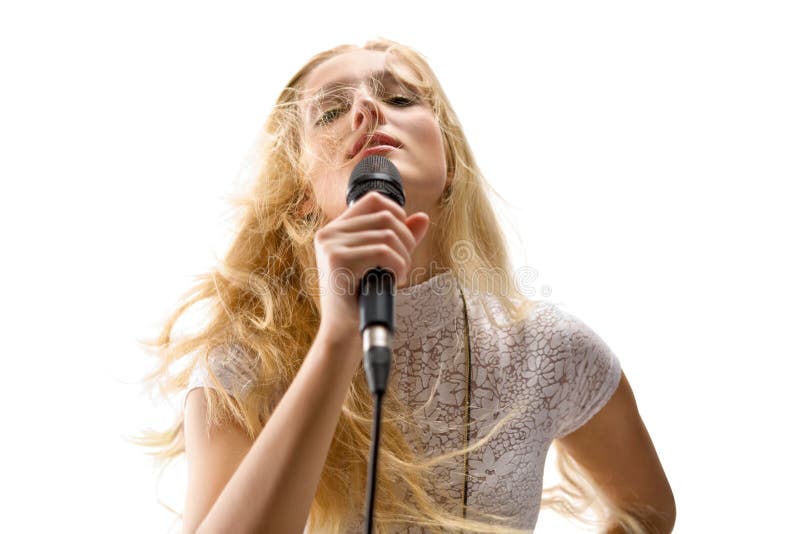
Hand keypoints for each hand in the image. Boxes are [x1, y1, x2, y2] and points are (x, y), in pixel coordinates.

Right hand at [312, 191, 428, 357]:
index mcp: (334, 230)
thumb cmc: (363, 300)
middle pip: (386, 215)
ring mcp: (331, 245)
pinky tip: (395, 280)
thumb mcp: (382, 263)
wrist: (345, 334)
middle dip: (406, 239)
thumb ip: (400, 239)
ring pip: (387, 234)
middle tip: (405, 264)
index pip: (373, 200)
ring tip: (400, 275)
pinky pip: (383, 251)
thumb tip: (423, 218)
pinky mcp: (338, 260)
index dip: (398, 213)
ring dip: (404, 256)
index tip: (403, 240)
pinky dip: (399, 265)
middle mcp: (328, 233)